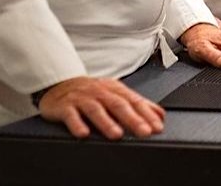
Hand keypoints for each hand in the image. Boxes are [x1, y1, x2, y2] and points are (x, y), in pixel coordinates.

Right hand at [37, 76, 164, 139]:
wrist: (60, 85)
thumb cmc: (93, 92)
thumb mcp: (116, 94)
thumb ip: (138, 104)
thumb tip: (160, 115)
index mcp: (115, 89)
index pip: (134, 101)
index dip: (147, 114)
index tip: (157, 126)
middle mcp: (100, 92)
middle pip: (118, 104)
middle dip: (133, 119)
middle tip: (144, 132)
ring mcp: (82, 98)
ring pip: (96, 109)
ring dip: (107, 122)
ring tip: (117, 134)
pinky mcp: (64, 106)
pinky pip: (70, 115)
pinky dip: (77, 124)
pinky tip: (83, 133)